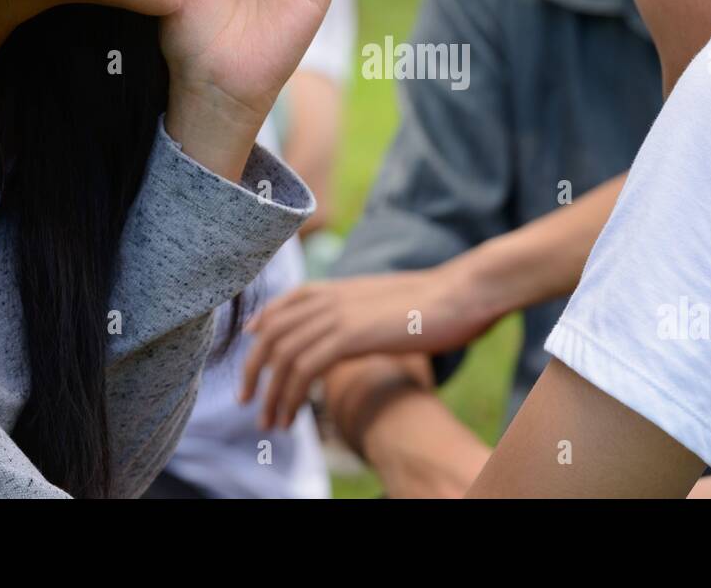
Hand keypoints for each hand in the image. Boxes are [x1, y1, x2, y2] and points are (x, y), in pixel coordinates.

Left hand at [239, 266, 495, 430]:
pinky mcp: (349, 336)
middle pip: (272, 332)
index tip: (250, 349)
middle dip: (253, 369)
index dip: (262, 325)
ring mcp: (337, 315)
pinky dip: (289, 395)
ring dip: (270, 393)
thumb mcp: (391, 303)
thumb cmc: (439, 302)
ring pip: (283, 355)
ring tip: (269, 422)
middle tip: (247, 401)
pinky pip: (303, 368)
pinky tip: (290, 416)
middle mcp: (331, 298)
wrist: (463, 293)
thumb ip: (365, 312)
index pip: (285, 303)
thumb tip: (361, 329)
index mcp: (340, 287)